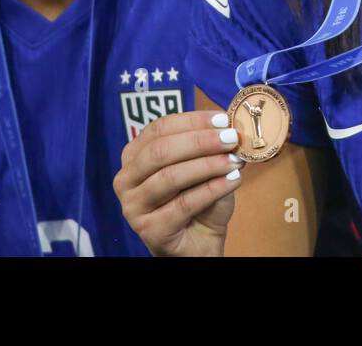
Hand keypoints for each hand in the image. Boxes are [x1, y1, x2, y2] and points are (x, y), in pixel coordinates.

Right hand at [114, 110, 244, 255]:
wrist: (199, 242)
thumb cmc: (199, 198)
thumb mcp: (204, 165)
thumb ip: (210, 146)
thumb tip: (231, 126)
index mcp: (135, 155)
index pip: (160, 128)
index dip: (192, 121)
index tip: (223, 120)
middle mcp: (126, 178)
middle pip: (161, 151)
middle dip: (199, 141)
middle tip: (230, 139)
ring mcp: (133, 206)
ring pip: (170, 177)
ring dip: (207, 166)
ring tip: (234, 162)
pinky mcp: (149, 230)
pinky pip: (183, 205)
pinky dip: (212, 190)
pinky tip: (233, 181)